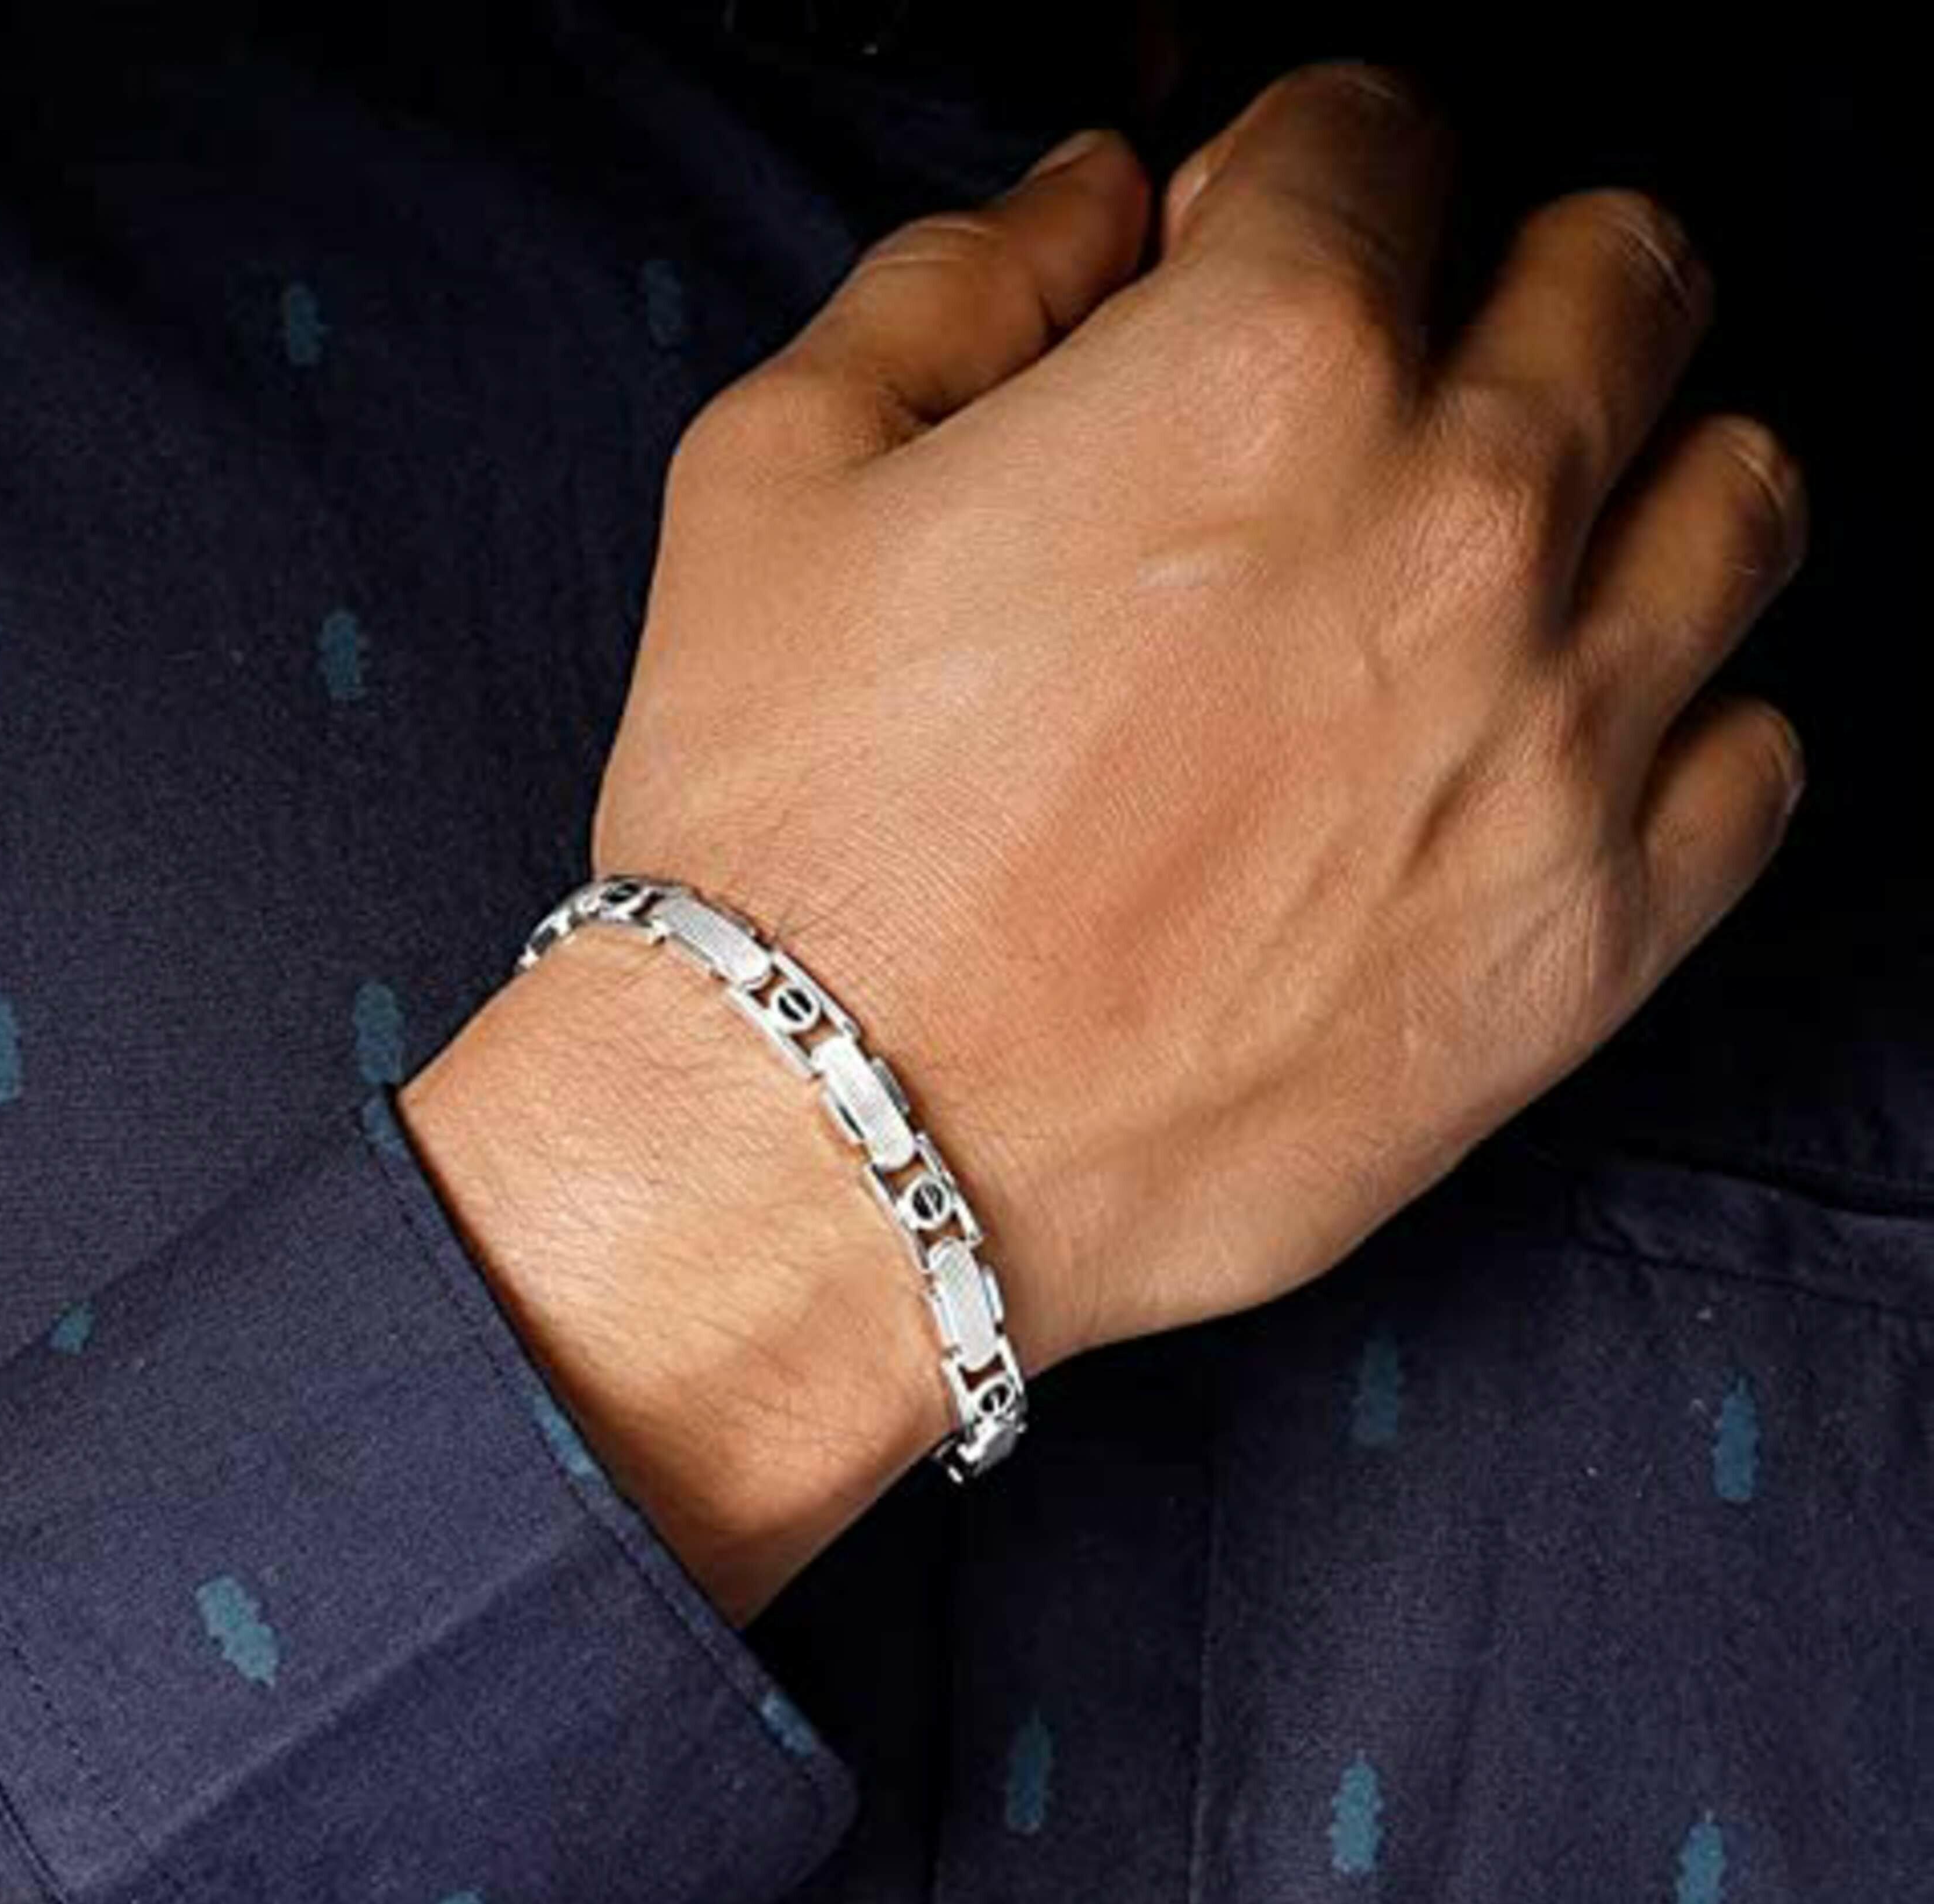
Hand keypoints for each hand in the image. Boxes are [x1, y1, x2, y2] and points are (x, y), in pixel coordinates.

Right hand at [593, 61, 1806, 1376]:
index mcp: (1263, 371)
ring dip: (1638, 473)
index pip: (1383, 134)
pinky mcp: (1587, 945)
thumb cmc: (789, 830)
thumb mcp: (772, 477)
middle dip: (1510, 271)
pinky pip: (1756, 760)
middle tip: (1405, 363)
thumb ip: (957, 282)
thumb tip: (1092, 205)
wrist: (839, 1144)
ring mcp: (1554, 744)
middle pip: (1624, 275)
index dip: (1298, 166)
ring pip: (1740, 497)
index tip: (1249, 245)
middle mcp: (1457, 530)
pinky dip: (1682, 716)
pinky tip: (1551, 742)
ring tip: (1514, 545)